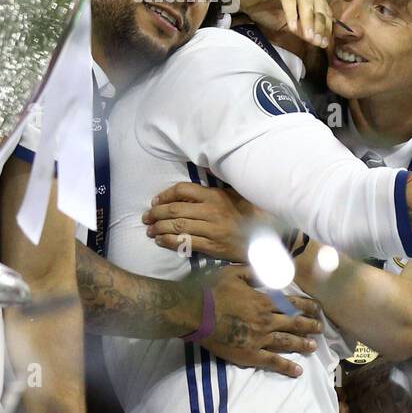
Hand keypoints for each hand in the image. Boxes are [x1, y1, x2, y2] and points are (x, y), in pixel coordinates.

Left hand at [143, 182, 258, 262]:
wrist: (265, 237)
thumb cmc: (248, 212)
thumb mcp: (235, 193)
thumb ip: (217, 183)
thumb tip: (206, 165)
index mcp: (214, 195)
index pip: (183, 190)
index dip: (165, 195)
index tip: (156, 200)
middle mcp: (211, 211)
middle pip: (175, 211)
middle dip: (156, 214)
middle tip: (146, 217)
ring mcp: (211, 230)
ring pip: (178, 228)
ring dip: (159, 229)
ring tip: (150, 230)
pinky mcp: (212, 247)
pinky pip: (186, 243)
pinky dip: (170, 242)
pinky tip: (160, 241)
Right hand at [199, 265, 323, 377]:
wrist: (197, 314)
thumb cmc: (213, 291)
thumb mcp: (234, 273)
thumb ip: (254, 271)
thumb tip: (270, 270)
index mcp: (263, 301)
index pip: (291, 304)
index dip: (306, 306)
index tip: (318, 309)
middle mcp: (266, 320)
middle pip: (293, 324)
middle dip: (309, 325)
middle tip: (321, 329)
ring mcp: (260, 339)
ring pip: (287, 342)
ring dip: (302, 344)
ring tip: (314, 347)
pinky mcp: (250, 354)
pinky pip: (272, 362)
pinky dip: (286, 366)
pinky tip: (298, 370)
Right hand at [238, 0, 330, 47]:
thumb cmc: (262, 7)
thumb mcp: (285, 22)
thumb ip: (301, 28)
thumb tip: (317, 40)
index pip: (324, 7)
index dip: (325, 26)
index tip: (324, 43)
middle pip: (318, 3)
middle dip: (319, 25)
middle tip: (317, 42)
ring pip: (305, 0)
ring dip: (307, 20)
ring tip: (307, 37)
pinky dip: (291, 13)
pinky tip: (291, 27)